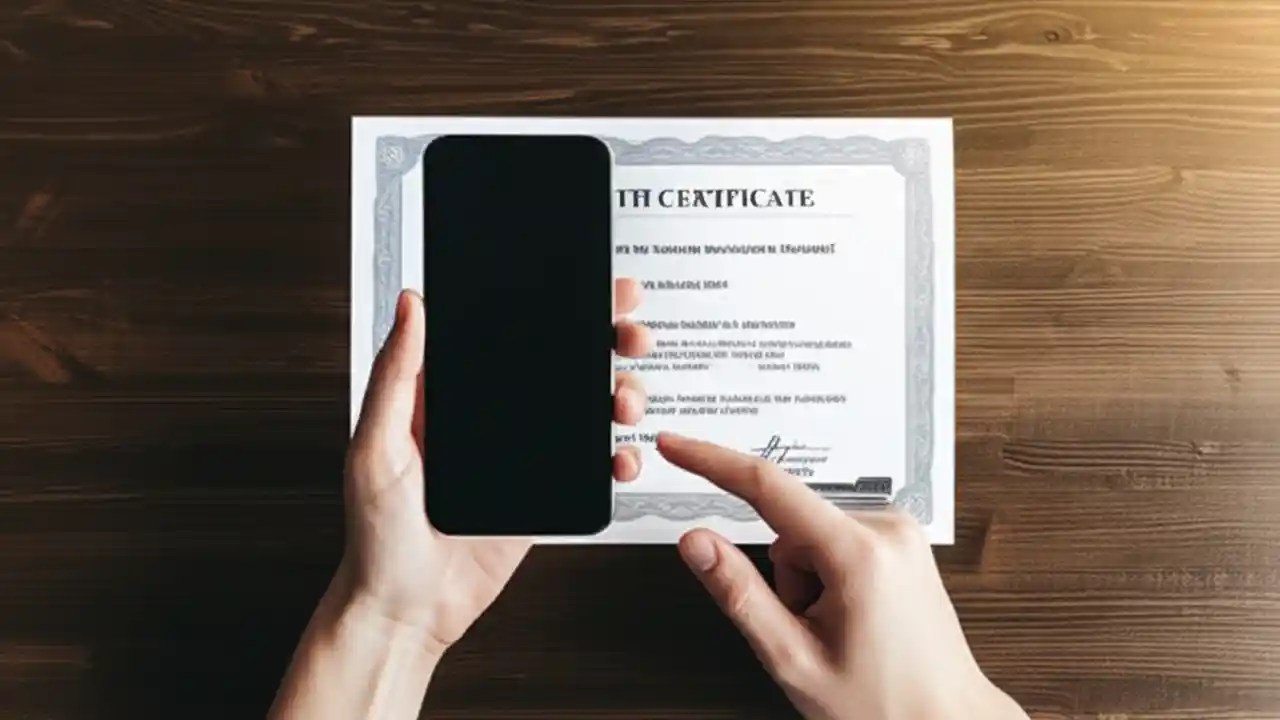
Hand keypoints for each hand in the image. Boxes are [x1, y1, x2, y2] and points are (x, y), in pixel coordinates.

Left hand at [338, 281, 650, 655]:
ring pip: (588, 407)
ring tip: (625, 400)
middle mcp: (495, 415)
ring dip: (621, 392)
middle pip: (563, 361)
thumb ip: (396, 376)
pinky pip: (592, 464)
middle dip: (606, 339)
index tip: (590, 284)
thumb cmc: (376, 532)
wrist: (406, 607)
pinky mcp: (547, 491)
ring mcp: (527, 453)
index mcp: (453, 393)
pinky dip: (619, 456)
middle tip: (629, 332)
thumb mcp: (376, 446)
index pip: (511, 332)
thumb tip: (409, 304)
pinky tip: (622, 456)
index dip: (555, 303)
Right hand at [657, 434, 1026, 719]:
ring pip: (811, 537)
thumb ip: (739, 594)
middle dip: (784, 579)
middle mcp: (887, 528)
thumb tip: (696, 543)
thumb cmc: (885, 705)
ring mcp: (900, 533)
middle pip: (789, 528)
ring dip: (808, 581)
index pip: (768, 488)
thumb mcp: (794, 659)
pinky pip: (838, 541)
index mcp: (859, 554)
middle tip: (811, 632)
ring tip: (839, 630)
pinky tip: (853, 616)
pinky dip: (830, 576)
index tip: (676, 445)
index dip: (711, 462)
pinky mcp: (902, 541)